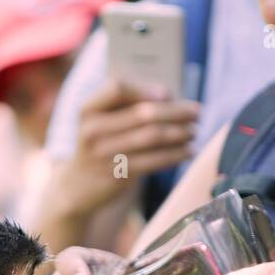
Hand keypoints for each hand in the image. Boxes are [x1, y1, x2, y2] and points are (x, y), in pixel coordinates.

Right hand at [54, 79, 199, 216]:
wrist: (78, 186)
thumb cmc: (100, 144)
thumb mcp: (100, 121)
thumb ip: (126, 105)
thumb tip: (171, 97)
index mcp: (88, 109)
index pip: (117, 88)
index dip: (145, 88)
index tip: (168, 93)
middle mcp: (92, 130)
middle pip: (143, 114)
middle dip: (176, 111)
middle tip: (197, 112)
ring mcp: (104, 155)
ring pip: (153, 137)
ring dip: (180, 132)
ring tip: (194, 130)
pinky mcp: (117, 175)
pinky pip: (154, 161)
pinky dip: (176, 154)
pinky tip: (189, 150)